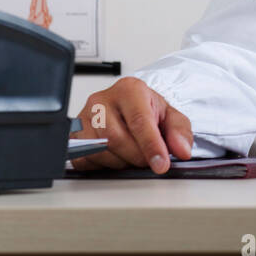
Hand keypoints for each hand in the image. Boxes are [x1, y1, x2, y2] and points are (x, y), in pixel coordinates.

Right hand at [69, 77, 193, 172]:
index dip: (151, 146)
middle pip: (117, 139)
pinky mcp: (73, 136)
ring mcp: (83, 118)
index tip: (161, 164)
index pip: (138, 120)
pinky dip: (104, 165)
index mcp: (129, 90)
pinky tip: (116, 156)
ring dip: (122, 162)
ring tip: (132, 153)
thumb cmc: (147, 110)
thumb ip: (180, 131)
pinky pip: (86, 160)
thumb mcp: (170, 116)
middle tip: (149, 160)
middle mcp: (102, 101)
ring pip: (101, 152)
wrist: (128, 107)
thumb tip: (182, 150)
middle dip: (138, 157)